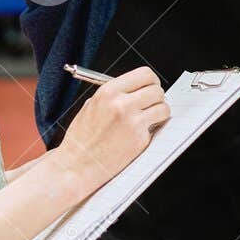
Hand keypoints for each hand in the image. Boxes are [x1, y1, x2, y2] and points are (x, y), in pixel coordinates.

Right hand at [55, 67, 168, 193]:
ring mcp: (132, 122)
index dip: (151, 81)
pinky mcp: (139, 140)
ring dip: (159, 113)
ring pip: (163, 108)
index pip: (145, 74)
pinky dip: (151, 131)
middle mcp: (121, 104)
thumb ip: (114, 95)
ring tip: (149, 119)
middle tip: (152, 105)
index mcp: (108, 91)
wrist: (76, 165)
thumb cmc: (81, 138)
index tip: (151, 87)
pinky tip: (137, 136)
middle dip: (157, 97)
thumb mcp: (92, 105)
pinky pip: (156, 129)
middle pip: (157, 90)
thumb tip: (135, 89)